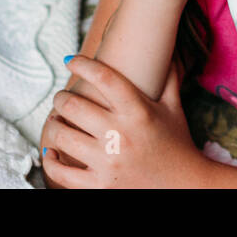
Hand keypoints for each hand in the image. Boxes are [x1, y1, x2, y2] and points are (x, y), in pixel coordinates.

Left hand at [41, 55, 208, 188]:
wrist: (186, 186)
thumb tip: (170, 51)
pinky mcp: (100, 185)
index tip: (70, 59)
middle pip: (74, 105)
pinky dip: (50, 161)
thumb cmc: (178, 144)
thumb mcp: (174, 108)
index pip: (104, 77)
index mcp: (138, 111)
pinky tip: (50, 152)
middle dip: (61, 97)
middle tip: (61, 96)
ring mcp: (108, 162)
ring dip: (53, 124)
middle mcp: (121, 135)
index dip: (81, 64)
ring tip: (55, 120)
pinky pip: (62, 173)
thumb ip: (169, 78)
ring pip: (63, 136)